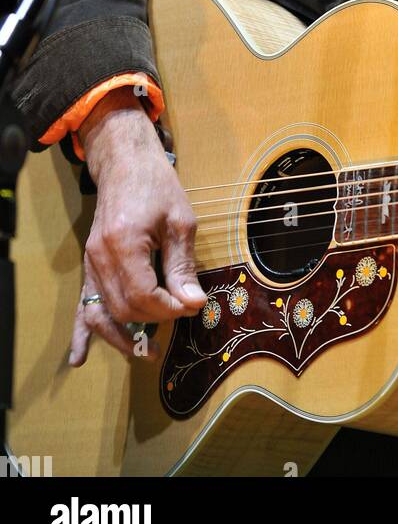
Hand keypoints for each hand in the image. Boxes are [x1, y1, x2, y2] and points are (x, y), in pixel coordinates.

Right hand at [69, 89, 205, 364]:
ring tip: (146, 352)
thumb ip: (182, 265)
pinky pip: (83, 304)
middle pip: (124, 308)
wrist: (125, 164)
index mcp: (124, 244)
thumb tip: (192, 303)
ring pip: (103, 312)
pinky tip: (79, 358)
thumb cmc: (157, 187)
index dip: (169, 308)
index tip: (190, 305)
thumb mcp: (180, 222)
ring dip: (123, 335)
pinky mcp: (90, 265)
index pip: (143, 295)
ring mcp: (91, 263)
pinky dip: (84, 332)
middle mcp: (100, 258)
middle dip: (153, 319)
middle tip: (179, 317)